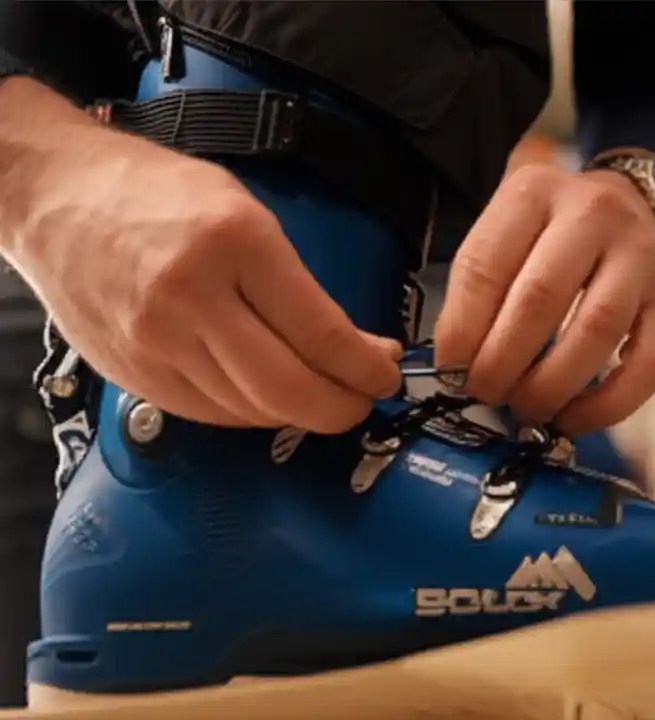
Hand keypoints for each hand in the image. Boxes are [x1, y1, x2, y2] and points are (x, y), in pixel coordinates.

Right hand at [0, 78, 401, 433]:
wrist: (55, 197)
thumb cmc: (157, 193)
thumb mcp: (245, 211)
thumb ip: (295, 282)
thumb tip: (353, 345)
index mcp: (235, 243)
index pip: (320, 332)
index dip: (366, 368)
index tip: (387, 373)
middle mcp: (192, 297)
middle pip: (286, 388)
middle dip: (340, 407)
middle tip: (363, 400)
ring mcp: (156, 341)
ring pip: (250, 409)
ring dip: (299, 414)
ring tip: (324, 397)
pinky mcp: (133, 372)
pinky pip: (210, 413)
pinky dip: (251, 414)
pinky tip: (271, 399)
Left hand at [434, 163, 654, 435]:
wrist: (636, 203)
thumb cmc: (554, 229)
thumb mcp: (510, 229)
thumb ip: (482, 285)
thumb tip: (459, 366)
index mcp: (535, 193)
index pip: (486, 265)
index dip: (462, 329)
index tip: (451, 371)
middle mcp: (592, 216)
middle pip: (540, 297)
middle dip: (503, 361)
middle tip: (486, 395)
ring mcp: (639, 257)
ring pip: (596, 330)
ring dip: (552, 384)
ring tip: (527, 410)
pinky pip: (649, 362)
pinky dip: (610, 403)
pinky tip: (575, 419)